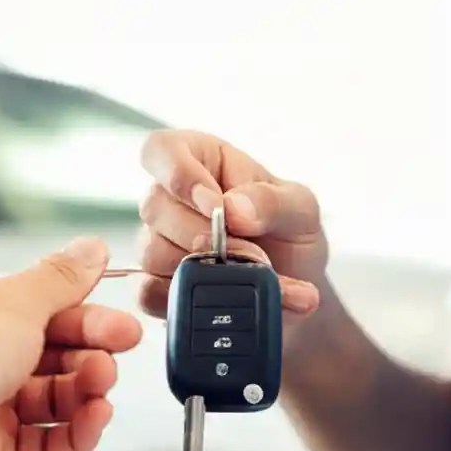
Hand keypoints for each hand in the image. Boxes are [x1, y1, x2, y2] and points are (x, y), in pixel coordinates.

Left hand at [0, 237, 142, 450]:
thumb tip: (93, 249)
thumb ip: (62, 279)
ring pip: (54, 402)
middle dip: (91, 357)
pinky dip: (75, 435)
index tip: (123, 326)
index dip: (89, 318)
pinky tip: (93, 421)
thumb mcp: (15, 299)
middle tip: (115, 357)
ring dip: (86, 394)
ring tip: (100, 391)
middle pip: (55, 356)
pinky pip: (46, 445)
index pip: (46, 310)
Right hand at [137, 129, 327, 318]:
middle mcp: (173, 198)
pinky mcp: (159, 285)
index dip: (178, 174)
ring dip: (206, 272)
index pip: (161, 149)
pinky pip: (150, 293)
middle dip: (203, 235)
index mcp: (201, 160)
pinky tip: (226, 300)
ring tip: (255, 280)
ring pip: (151, 252)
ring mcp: (160, 242)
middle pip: (154, 205)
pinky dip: (190, 301)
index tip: (214, 204)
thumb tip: (232, 208)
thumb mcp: (300, 208)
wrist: (297, 287)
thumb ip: (271, 201)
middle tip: (249, 252)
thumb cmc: (292, 233)